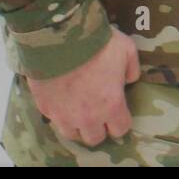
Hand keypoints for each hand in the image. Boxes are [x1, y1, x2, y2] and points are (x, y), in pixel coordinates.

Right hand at [27, 27, 139, 146]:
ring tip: (79, 108)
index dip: (120, 121)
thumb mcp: (127, 50)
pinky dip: (60, 113)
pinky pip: (54, 120)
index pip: (120, 129)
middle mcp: (88, 117)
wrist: (61, 39)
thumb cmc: (99, 44)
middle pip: (95, 138)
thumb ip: (132, 69)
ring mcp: (64, 116)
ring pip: (72, 134)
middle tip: (98, 111)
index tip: (118, 111)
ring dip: (78, 125)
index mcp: (111, 105)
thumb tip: (128, 80)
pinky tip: (63, 99)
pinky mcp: (46, 109)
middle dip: (99, 127)